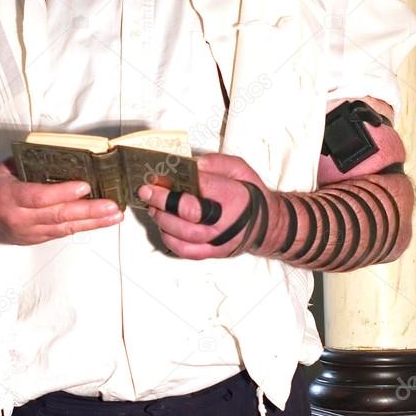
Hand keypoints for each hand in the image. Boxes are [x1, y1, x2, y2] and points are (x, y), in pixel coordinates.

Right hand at [0, 159, 123, 246]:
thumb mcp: (1, 170)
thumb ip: (28, 162)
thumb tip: (58, 151)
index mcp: (9, 197)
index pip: (39, 196)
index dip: (63, 192)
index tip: (85, 185)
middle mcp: (20, 218)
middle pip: (58, 215)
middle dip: (89, 211)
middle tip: (112, 206)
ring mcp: (29, 232)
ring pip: (65, 227)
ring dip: (93, 222)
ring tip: (114, 215)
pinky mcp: (36, 239)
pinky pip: (63, 232)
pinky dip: (83, 226)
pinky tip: (100, 221)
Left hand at [138, 153, 280, 258]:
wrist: (268, 225)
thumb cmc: (251, 195)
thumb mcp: (240, 169)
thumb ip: (216, 163)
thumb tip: (191, 164)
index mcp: (234, 197)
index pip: (202, 189)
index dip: (178, 183)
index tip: (159, 178)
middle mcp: (226, 222)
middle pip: (188, 215)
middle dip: (162, 202)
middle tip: (147, 192)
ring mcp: (219, 241)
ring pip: (184, 236)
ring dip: (163, 220)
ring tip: (154, 207)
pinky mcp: (213, 253)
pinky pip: (186, 251)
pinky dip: (170, 240)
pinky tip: (164, 227)